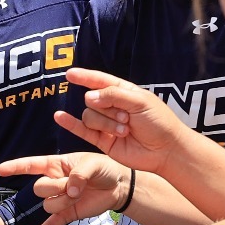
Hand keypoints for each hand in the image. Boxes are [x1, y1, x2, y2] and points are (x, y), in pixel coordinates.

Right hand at [0, 151, 129, 224]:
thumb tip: (70, 190)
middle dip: (55, 187)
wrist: (119, 185)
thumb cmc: (104, 168)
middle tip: (73, 185)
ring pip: (48, 204)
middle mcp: (54, 182)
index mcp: (56, 165)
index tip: (0, 169)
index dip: (16, 166)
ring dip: (63, 201)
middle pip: (39, 188)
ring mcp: (60, 199)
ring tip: (79, 195)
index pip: (31, 165)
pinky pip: (51, 224)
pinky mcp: (67, 214)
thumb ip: (79, 174)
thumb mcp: (93, 164)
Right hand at [53, 68, 188, 174]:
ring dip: (106, 123)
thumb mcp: (140, 102)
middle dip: (108, 109)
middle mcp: (112, 107)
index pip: (100, 81)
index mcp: (123, 92)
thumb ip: (113, 95)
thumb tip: (87, 97)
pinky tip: (59, 117)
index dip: (85, 77)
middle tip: (128, 118)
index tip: (70, 74)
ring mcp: (106, 124)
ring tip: (125, 131)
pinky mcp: (103, 141)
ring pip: (90, 116)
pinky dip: (70, 124)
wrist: (165, 150)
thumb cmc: (159, 122)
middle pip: (93, 100)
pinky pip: (82, 130)